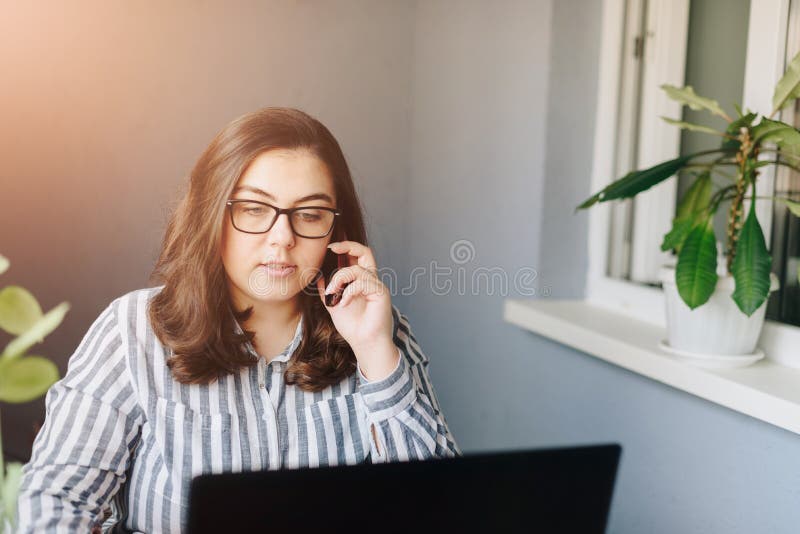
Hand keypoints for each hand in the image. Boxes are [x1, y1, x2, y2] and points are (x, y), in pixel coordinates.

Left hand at [316, 241, 392, 357]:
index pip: (357, 256)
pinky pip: (362, 283)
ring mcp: (377, 286)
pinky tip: (343, 304)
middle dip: (348, 246)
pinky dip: (348, 292)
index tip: (330, 248)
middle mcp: (371, 280)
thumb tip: (317, 276)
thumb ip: (327, 290)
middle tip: (332, 248)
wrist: (364, 343)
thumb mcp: (333, 304)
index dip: (345, 247)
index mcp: (361, 281)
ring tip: (331, 293)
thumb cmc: (353, 326)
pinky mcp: (381, 293)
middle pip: (365, 252)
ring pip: (357, 270)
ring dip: (339, 279)